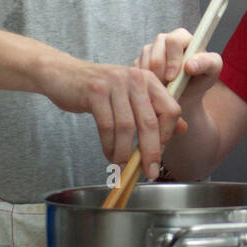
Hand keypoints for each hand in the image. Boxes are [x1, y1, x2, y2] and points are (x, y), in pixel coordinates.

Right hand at [43, 59, 186, 179]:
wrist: (63, 74)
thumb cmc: (101, 89)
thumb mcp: (132, 96)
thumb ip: (157, 111)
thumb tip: (183, 130)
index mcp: (150, 79)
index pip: (171, 110)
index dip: (167, 135)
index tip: (159, 154)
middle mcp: (136, 78)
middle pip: (150, 122)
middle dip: (150, 151)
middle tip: (149, 172)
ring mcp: (115, 84)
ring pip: (127, 127)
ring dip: (124, 153)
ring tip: (122, 166)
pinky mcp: (95, 92)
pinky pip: (107, 126)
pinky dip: (109, 146)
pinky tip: (109, 155)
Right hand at [135, 27, 222, 111]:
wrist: (186, 94)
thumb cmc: (201, 79)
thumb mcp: (212, 72)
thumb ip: (207, 63)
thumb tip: (190, 65)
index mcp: (182, 37)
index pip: (173, 40)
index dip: (172, 59)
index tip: (173, 77)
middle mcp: (164, 40)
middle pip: (154, 49)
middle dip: (160, 71)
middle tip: (167, 87)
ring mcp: (150, 50)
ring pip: (144, 61)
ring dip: (152, 78)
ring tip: (164, 89)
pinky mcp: (139, 62)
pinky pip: (136, 71)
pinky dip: (144, 83)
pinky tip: (155, 90)